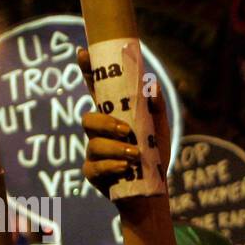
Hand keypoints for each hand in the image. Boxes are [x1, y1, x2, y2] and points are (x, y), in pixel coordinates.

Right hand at [77, 46, 171, 201]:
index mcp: (113, 116)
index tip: (84, 53)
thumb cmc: (153, 156)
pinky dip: (112, 166)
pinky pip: (95, 166)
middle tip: (127, 131)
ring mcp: (93, 152)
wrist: (153, 190)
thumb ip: (157, 108)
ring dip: (115, 148)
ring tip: (135, 156)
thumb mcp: (160, 130)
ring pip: (94, 144)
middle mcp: (99, 132)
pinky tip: (125, 168)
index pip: (96, 89)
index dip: (88, 70)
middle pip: (89, 118)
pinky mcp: (92, 172)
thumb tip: (152, 85)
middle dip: (106, 123)